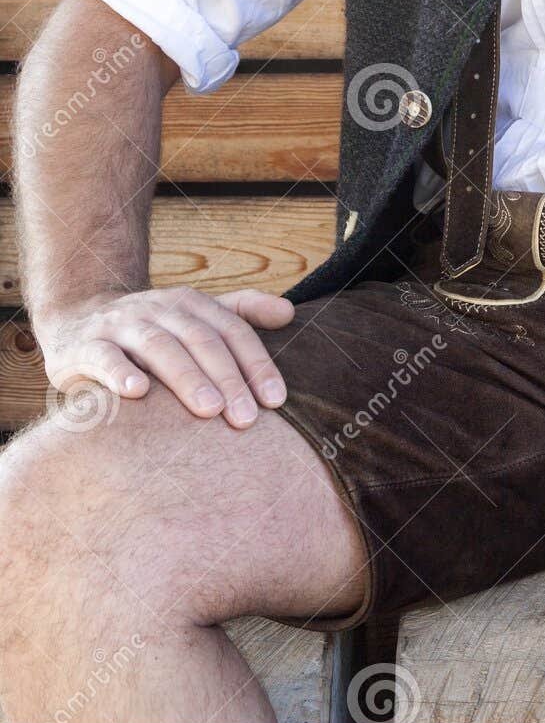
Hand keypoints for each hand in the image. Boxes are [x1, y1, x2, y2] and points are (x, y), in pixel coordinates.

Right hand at [34, 286, 296, 428]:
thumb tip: (290, 313)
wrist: (77, 321)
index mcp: (190, 304)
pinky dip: (121, 372)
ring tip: (209, 410)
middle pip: (200, 340)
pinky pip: (104, 357)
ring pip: (159, 346)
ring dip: (186, 377)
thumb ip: (241, 312)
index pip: (232, 331)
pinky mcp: (86, 346)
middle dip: (227, 378)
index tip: (275, 400)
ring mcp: (122, 325)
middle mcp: (159, 309)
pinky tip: (138, 392)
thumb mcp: (195, 315)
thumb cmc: (152, 329)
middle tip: (247, 418)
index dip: (256, 363)